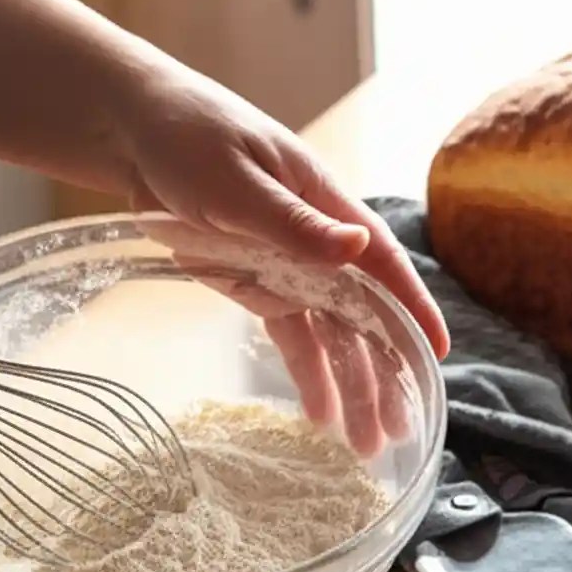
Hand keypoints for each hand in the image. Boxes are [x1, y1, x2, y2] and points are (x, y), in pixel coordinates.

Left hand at [117, 69, 447, 454]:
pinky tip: (320, 412)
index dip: (413, 309)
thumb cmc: (190, 137)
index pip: (382, 264)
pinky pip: (290, 335)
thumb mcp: (236, 181)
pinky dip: (306, 372)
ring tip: (365, 441)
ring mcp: (288, 265)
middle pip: (362, 313)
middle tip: (396, 429)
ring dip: (349, 384)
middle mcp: (317, 241)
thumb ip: (294, 222)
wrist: (133, 130)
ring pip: (330, 334)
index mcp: (326, 204)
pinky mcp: (256, 282)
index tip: (438, 353)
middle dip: (382, 371)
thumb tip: (358, 247)